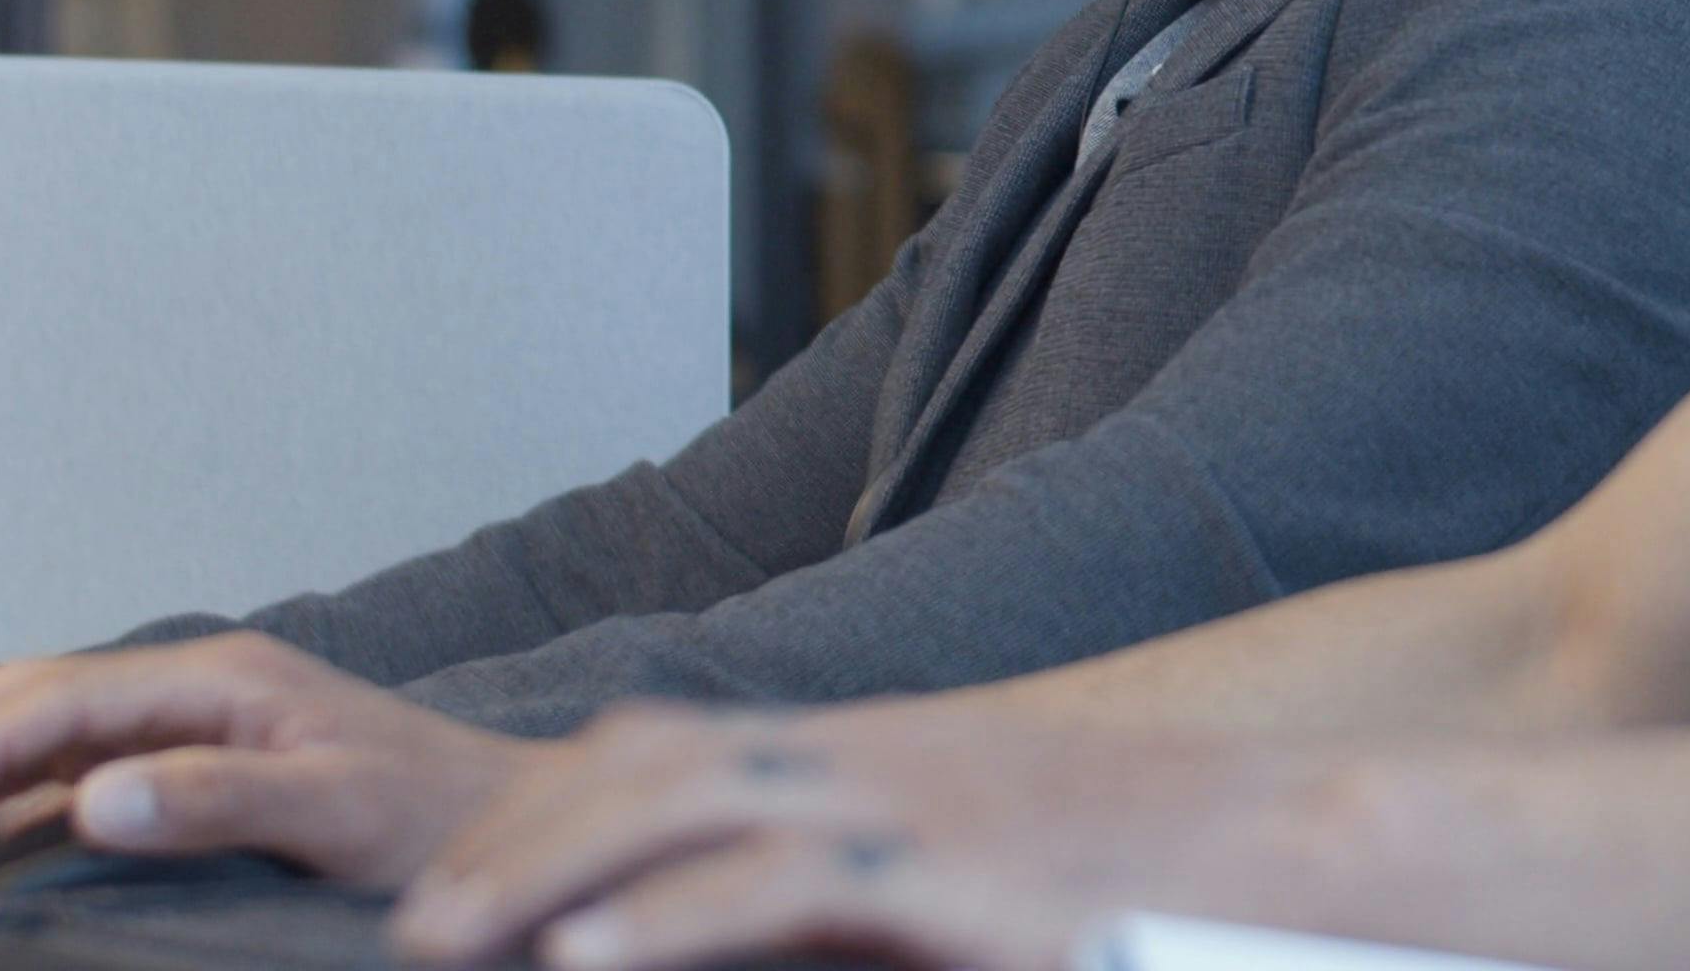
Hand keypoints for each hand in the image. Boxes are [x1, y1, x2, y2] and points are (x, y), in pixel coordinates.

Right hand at [0, 632, 528, 885]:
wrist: (516, 829)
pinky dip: (1, 790)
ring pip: (47, 728)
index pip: (62, 699)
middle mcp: (205, 685)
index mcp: (226, 678)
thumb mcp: (338, 810)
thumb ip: (219, 798)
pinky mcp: (203, 765)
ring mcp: (201, 722)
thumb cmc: (442, 820)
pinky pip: (78, 765)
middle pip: (37, 697)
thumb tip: (92, 796)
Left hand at [390, 703, 1342, 970]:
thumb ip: (865, 883)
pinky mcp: (946, 868)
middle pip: (647, 761)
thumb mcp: (972, 859)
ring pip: (683, 804)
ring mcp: (907, 801)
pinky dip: (668, 916)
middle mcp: (871, 754)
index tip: (467, 875)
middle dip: (518, 836)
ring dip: (550, 871)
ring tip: (446, 942)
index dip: (554, 803)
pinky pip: (780, 881)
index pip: (670, 742)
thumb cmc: (1131, 871)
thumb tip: (778, 924)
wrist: (1279, 841)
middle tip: (411, 926)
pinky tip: (585, 958)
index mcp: (870, 751)